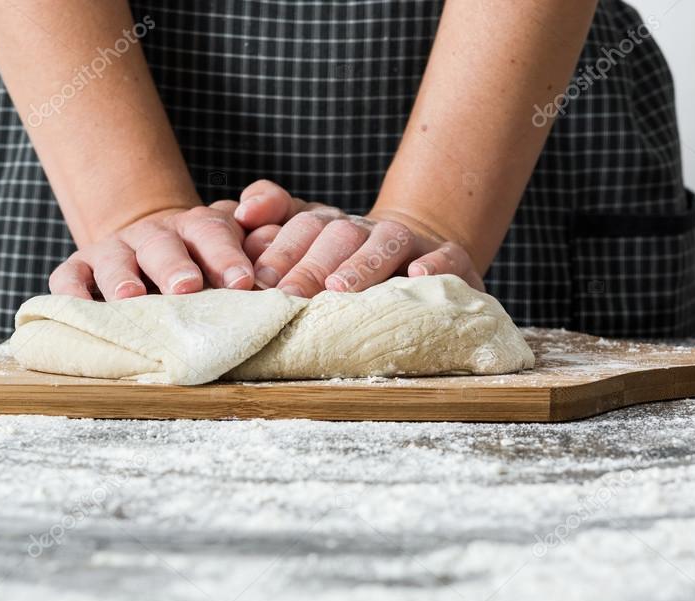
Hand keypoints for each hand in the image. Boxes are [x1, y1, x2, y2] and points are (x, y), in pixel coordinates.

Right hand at [49, 201, 255, 299]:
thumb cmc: (200, 261)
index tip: (244, 282)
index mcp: (195, 227)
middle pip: (162, 245)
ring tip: (131, 297)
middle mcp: (152, 235)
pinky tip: (79, 310)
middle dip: (174, 266)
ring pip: (113, 260)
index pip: (212, 234)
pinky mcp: (80, 268)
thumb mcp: (230, 248)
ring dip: (121, 277)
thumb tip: (277, 262)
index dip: (227, 257)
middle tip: (187, 288)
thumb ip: (254, 251)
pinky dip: (71, 293)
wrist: (149, 244)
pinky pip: (69, 278)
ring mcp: (113, 250)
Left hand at [233, 180, 484, 296]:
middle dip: (310, 265)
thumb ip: (271, 223)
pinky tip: (417, 276)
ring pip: (387, 241)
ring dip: (362, 265)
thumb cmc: (345, 271)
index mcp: (330, 226)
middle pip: (339, 234)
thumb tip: (243, 211)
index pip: (302, 227)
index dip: (279, 251)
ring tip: (340, 289)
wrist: (416, 265)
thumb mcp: (302, 249)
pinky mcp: (451, 260)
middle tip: (288, 295)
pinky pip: (449, 256)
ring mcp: (410, 243)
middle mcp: (368, 229)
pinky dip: (435, 265)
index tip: (257, 281)